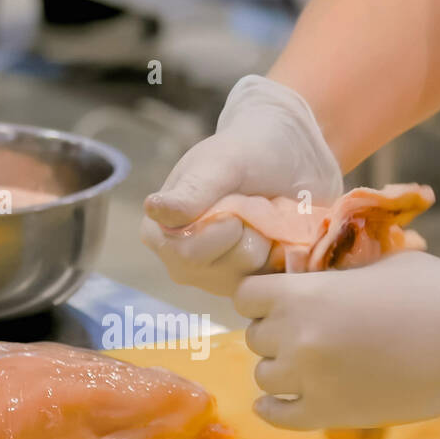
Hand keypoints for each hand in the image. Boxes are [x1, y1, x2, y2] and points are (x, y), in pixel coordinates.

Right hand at [141, 75, 342, 295]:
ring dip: (268, 240)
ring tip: (264, 215)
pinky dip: (282, 253)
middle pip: (223, 271)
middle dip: (249, 232)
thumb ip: (192, 190)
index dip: (226, 226)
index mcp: (160, 234)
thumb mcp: (222, 162)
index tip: (236, 197)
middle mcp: (180, 264)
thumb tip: (152, 209)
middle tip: (252, 204)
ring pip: (251, 276)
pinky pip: (273, 281)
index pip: (189, 254)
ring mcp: (214, 279)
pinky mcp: (246, 285)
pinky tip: (276, 232)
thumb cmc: (248, 152)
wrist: (287, 157)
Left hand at [234, 251, 439, 428]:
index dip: (262, 297)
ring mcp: (308, 380)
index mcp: (303, 293)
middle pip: (255, 337)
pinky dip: (274, 407)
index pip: (247, 296)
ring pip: (264, 376)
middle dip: (276, 332)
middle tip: (307, 332)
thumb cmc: (433, 290)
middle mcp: (295, 337)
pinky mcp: (328, 414)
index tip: (280, 300)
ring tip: (309, 364)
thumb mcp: (373, 265)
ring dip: (280, 368)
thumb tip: (314, 277)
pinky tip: (281, 400)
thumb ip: (333, 275)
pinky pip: (276, 415)